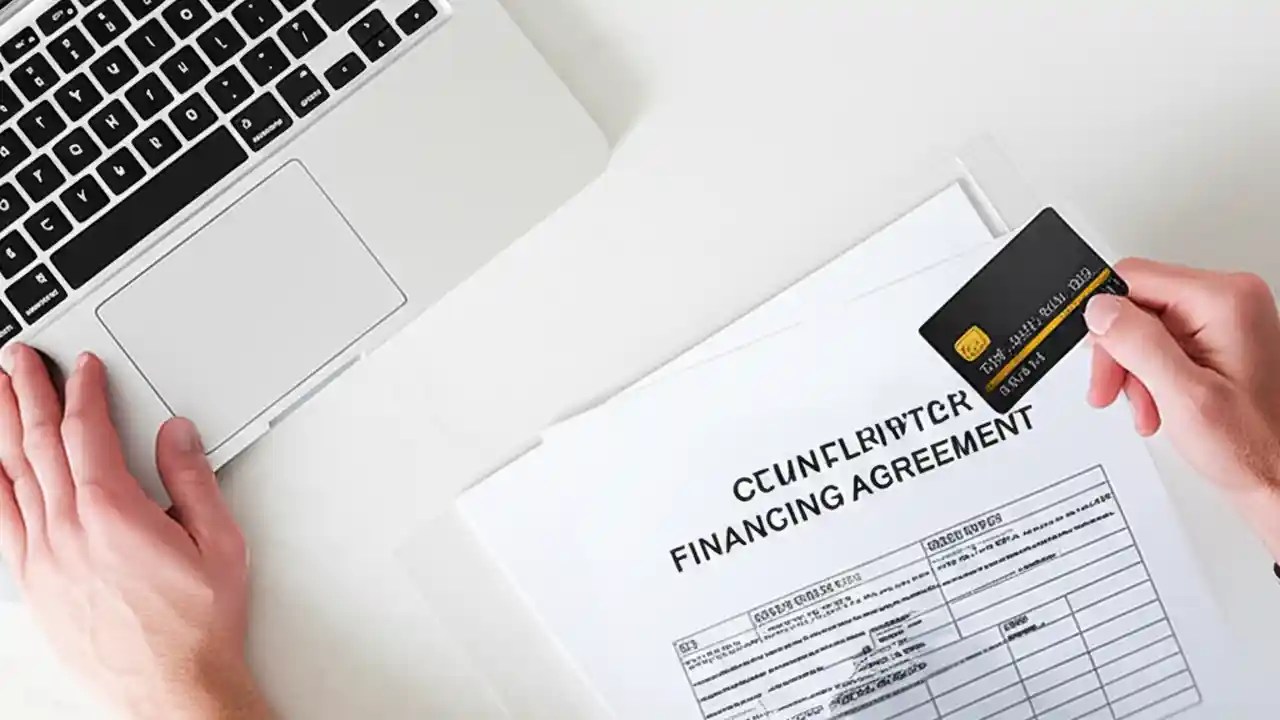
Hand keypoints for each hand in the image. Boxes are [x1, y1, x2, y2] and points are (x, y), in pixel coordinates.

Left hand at [0, 344, 270, 719]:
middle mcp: (67, 531)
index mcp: (113, 513)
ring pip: (11, 476)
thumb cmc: (198, 623)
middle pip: (39, 444)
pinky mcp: (33, 583)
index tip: (83, 366)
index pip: (87, 433)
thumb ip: (193, 480)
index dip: (83, 391)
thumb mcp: (218, 542)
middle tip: (18, 359)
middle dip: (28, 393)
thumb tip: (175, 432)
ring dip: (4, 427)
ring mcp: (43, 558)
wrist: (173, 689)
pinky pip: (2, 520)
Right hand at [1085, 258, 1279, 558]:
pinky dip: (1148, 373)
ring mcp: (1224, 317)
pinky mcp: (1216, 336)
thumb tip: (1100, 310)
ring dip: (1131, 368)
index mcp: (1224, 300)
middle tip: (1111, 388)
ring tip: (1143, 405)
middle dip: (1117, 351)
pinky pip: (1161, 340)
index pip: (1134, 279)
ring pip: (1143, 325)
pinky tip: (1155, 400)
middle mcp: (1228, 299)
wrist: (1276, 476)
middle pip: (1136, 303)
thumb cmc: (1250, 445)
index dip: (1105, 320)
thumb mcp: (1183, 395)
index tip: (1099, 357)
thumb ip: (1139, 345)